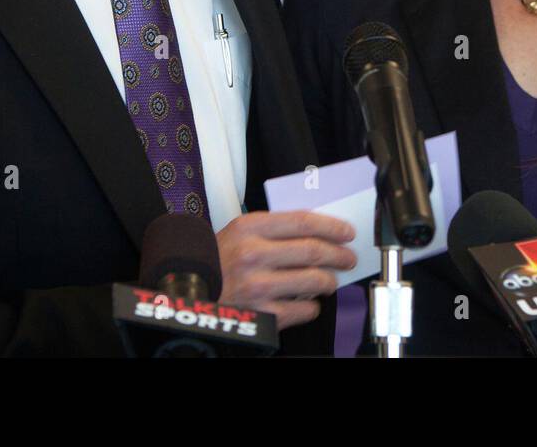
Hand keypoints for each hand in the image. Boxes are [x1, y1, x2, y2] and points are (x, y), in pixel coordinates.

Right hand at [216, 210, 356, 330]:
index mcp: (249, 228)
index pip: (302, 221)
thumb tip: (316, 231)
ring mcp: (257, 286)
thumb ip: (273, 229)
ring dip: (329, 281)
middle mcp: (253, 255)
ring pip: (313, 281)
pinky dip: (312, 306)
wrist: (188, 291)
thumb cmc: (217, 261)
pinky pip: (303, 310)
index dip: (331, 226)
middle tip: (348, 257)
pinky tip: (310, 301)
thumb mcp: (239, 232)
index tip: (346, 231)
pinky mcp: (261, 314)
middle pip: (313, 251)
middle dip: (338, 254)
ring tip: (330, 280)